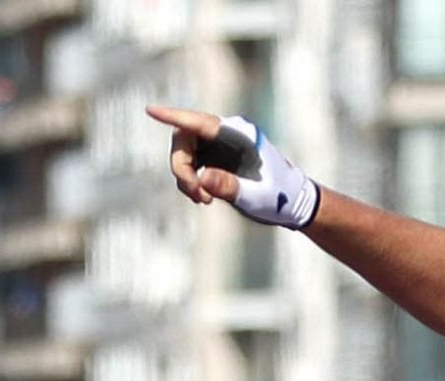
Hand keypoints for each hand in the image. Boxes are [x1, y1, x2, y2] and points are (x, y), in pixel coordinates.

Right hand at [145, 106, 321, 228]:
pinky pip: (191, 166)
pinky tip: (205, 198)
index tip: (150, 111)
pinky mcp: (215, 159)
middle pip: (184, 141)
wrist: (293, 204)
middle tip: (197, 195)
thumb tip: (203, 178)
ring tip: (204, 200)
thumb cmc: (280, 197)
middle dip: (182, 168)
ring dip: (185, 178)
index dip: (173, 117)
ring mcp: (219, 146)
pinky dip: (191, 182)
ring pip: (184, 155)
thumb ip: (229, 185)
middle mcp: (225, 135)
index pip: (200, 123)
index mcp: (238, 135)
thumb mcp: (255, 196)